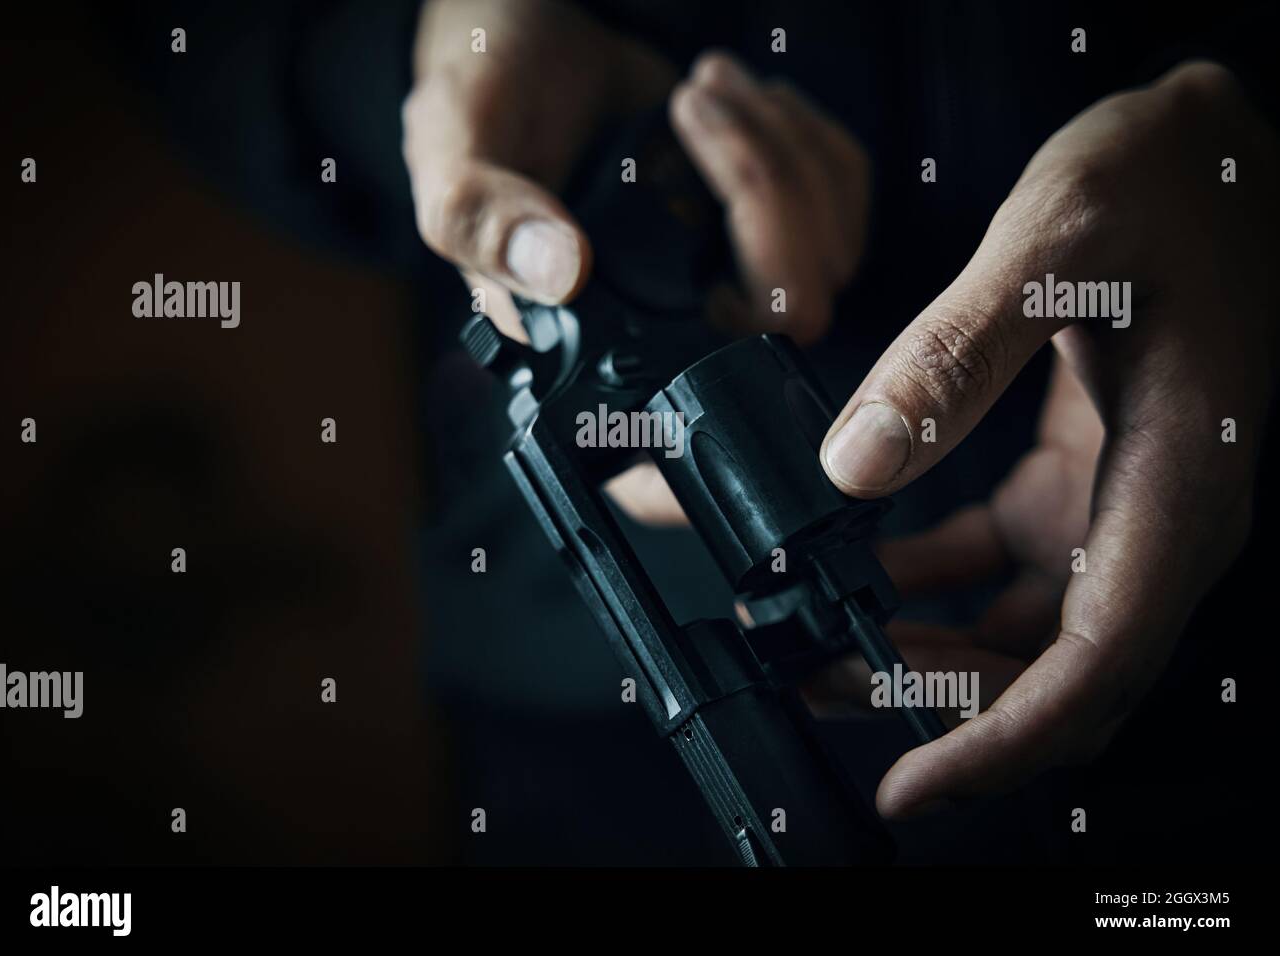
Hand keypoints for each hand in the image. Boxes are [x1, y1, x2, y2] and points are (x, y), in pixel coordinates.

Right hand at [402, 0, 868, 344]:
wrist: (532, 45)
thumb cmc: (487, 108)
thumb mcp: (455, 158)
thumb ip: (485, 219)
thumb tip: (564, 272)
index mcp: (594, 339)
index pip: (690, 395)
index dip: (722, 356)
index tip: (693, 247)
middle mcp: (673, 322)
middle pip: (791, 309)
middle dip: (762, 186)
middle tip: (696, 101)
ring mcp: (731, 275)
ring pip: (830, 253)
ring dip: (781, 147)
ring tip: (704, 84)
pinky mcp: (774, 224)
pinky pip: (842, 202)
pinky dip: (807, 137)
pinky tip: (742, 104)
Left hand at [816, 61, 1276, 817]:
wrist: (1212, 149)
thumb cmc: (1164, 183)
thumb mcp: (1054, 245)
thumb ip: (953, 357)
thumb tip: (854, 466)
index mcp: (1182, 487)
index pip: (1096, 665)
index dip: (1002, 744)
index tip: (912, 786)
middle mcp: (1159, 521)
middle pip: (1050, 672)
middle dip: (937, 702)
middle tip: (820, 678)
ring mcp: (1118, 510)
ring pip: (1020, 636)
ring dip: (922, 649)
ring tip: (818, 636)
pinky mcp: (1079, 486)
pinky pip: (1000, 572)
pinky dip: (927, 586)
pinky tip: (858, 568)